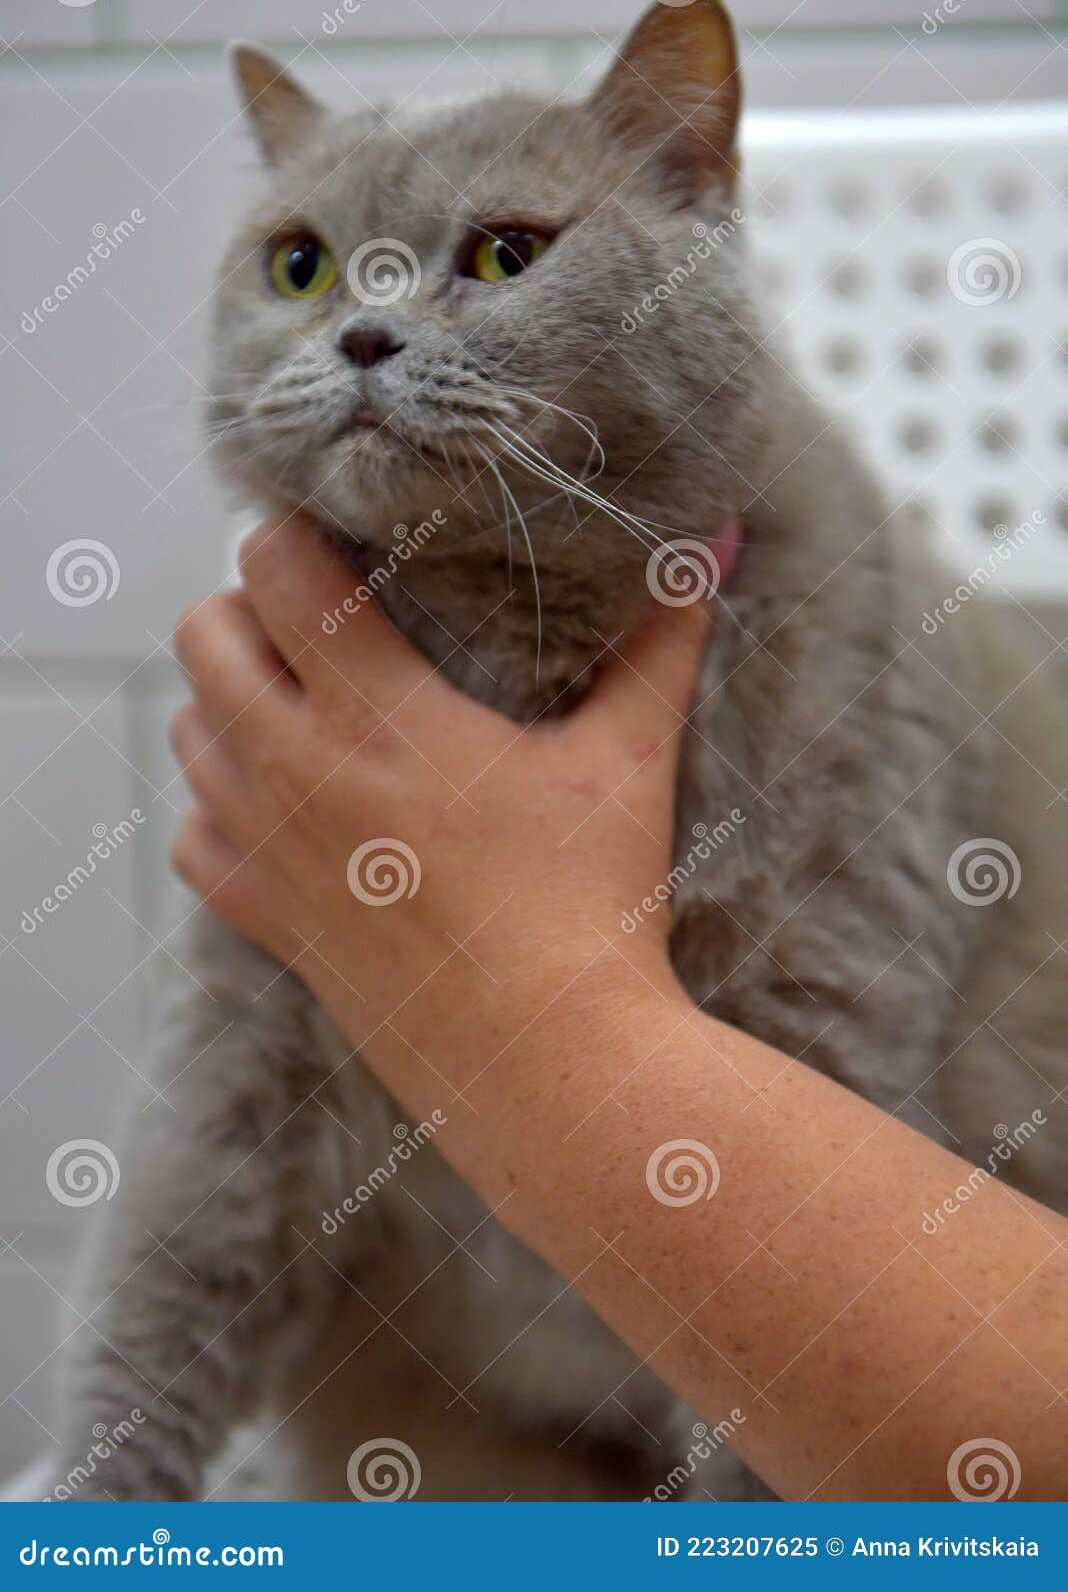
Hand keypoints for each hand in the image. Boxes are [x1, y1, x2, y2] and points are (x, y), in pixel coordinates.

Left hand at [170, 515, 708, 1105]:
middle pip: (203, 636)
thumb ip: (661, 640)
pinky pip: (192, 837)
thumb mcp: (630, 760)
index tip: (341, 542)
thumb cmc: (591, 910)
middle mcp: (299, 771)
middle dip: (246, 604)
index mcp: (378, 713)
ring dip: (227, 697)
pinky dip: (217, 804)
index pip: (274, 569)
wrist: (551, 1070)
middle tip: (319, 618)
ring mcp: (273, 852)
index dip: (294, 533)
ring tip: (299, 698)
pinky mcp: (271, 923)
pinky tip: (277, 802)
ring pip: (187, 730)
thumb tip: (714, 542)